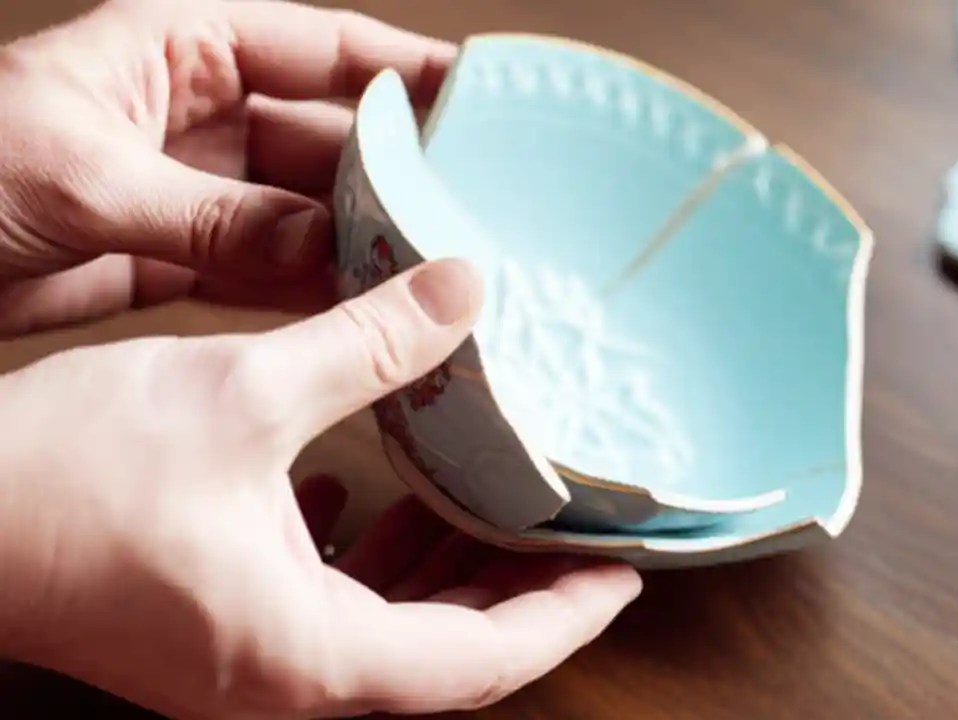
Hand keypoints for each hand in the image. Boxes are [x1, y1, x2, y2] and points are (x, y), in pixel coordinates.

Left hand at [0, 0, 452, 335]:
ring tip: (424, 276)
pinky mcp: (172, 256)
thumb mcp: (83, 179)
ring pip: (301, 212)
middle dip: (391, 178)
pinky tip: (355, 311)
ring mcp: (189, 189)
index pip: (321, 48)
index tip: (478, 98)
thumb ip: (211, 216)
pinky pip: (262, 269)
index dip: (404, 71)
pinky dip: (306, 292)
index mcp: (179, 49)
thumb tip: (321, 250)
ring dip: (356, 245)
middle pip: (324, 140)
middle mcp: (195, 114)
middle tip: (462, 218)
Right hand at [0, 259, 642, 718]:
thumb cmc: (65, 476)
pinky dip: (360, 560)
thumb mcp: (243, 393)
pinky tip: (358, 493)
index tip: (624, 571)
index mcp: (310, 657)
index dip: (566, 615)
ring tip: (483, 504)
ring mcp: (241, 670)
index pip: (484, 661)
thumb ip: (370, 346)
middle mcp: (282, 684)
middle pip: (443, 658)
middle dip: (514, 593)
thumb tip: (463, 290)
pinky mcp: (205, 634)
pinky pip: (317, 611)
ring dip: (438, 574)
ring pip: (381, 637)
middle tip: (568, 529)